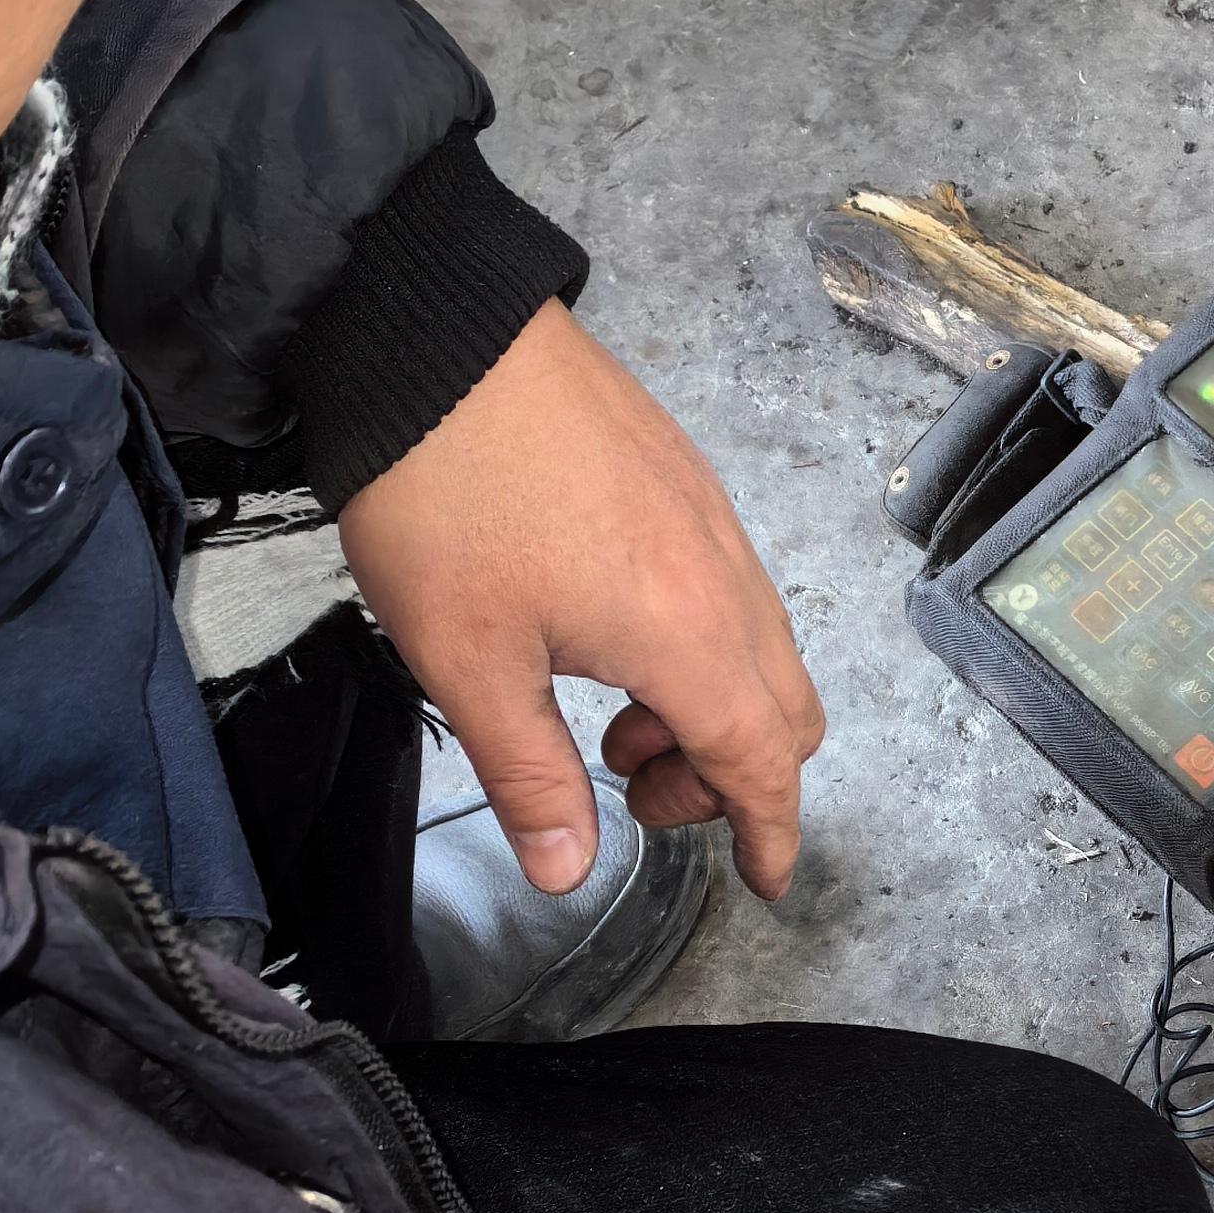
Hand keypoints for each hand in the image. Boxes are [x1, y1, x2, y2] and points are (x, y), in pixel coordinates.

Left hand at [337, 300, 826, 899]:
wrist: (429, 332)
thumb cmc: (441, 497)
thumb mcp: (467, 662)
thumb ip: (529, 776)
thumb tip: (567, 871)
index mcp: (685, 634)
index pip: (761, 761)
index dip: (769, 830)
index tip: (766, 879)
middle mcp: (723, 576)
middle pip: (784, 709)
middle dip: (733, 775)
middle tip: (637, 790)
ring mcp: (710, 517)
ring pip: (760, 646)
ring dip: (709, 707)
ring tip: (607, 716)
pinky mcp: (680, 474)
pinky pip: (731, 585)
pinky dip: (699, 642)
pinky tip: (605, 632)